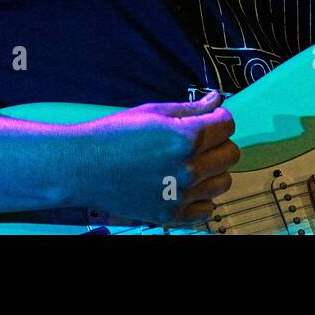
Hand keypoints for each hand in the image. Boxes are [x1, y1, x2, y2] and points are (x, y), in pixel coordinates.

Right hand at [74, 89, 239, 226]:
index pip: (228, 125)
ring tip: (194, 163)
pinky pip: (206, 209)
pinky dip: (202, 197)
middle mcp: (188, 168)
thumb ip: (191, 109)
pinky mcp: (170, 214)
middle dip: (220, 143)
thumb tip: (216, 100)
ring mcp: (180, 194)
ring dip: (214, 170)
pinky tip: (188, 186)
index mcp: (185, 137)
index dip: (220, 118)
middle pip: (231, 154)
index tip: (211, 119)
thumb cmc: (114, 135)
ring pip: (223, 182)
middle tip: (201, 141)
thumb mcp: (154, 112)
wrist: (84, 166)